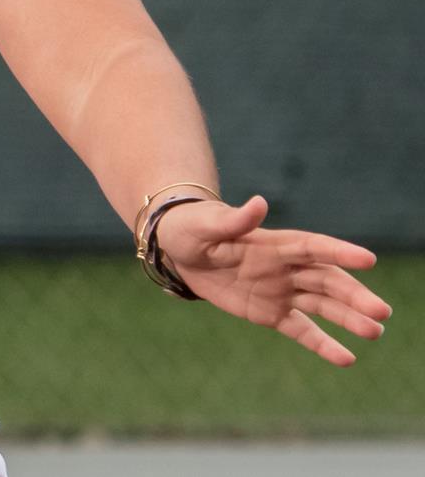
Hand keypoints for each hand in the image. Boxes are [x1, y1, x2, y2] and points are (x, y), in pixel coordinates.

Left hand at [156, 194, 393, 365]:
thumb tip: (259, 203)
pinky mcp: (271, 313)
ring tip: (375, 332)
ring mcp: (282, 291)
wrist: (180, 251)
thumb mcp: (206, 224)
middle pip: (327, 281)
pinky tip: (347, 358)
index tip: (369, 260)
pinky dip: (323, 344)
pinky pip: (301, 330)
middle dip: (353, 295)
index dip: (340, 252)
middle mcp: (287, 268)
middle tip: (381, 311)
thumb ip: (234, 220)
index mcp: (276, 243)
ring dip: (348, 319)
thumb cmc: (194, 228)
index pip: (314, 247)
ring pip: (322, 307)